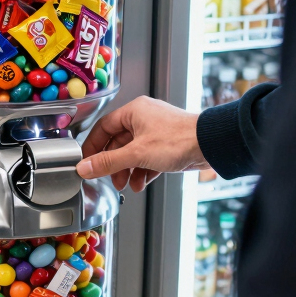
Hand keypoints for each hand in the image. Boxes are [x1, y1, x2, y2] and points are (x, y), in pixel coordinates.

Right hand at [76, 96, 209, 191]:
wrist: (210, 145)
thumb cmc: (178, 140)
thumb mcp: (136, 154)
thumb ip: (108, 162)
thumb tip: (85, 167)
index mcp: (134, 111)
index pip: (104, 127)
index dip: (93, 146)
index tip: (87, 161)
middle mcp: (144, 118)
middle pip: (118, 142)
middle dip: (113, 164)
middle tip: (107, 177)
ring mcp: (157, 132)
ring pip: (133, 152)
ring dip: (128, 170)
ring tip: (125, 184)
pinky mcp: (167, 144)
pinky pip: (148, 158)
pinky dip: (142, 171)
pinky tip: (141, 183)